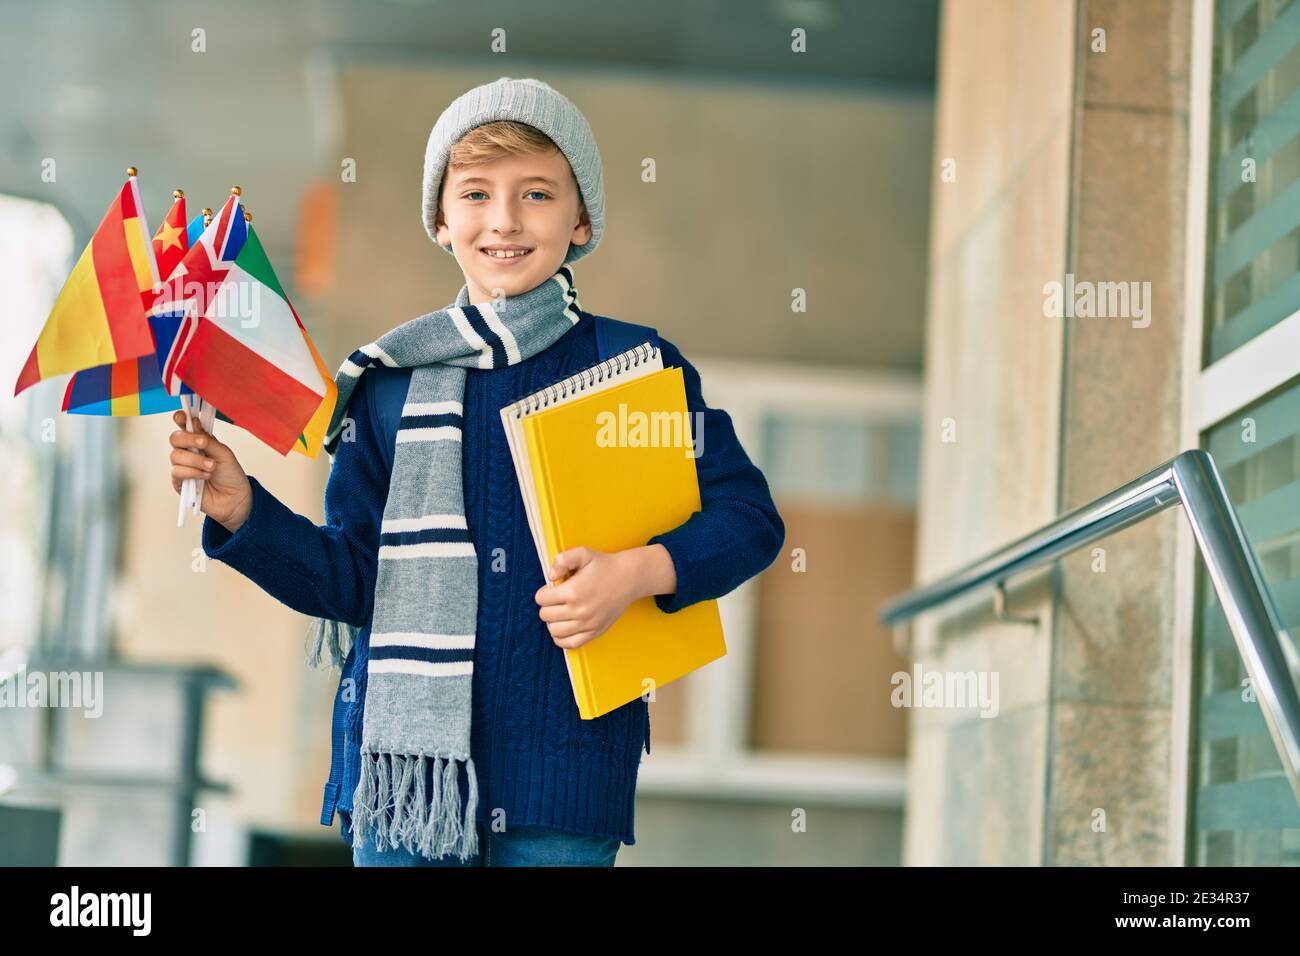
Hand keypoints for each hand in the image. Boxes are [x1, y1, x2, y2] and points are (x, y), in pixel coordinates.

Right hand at [169, 409, 251, 531]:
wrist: (235, 499)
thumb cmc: (231, 475)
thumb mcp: (224, 454)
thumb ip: (208, 440)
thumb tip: (194, 423)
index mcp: (200, 442)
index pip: (185, 427)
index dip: (181, 419)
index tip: (182, 416)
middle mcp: (189, 452)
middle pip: (175, 438)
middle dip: (188, 439)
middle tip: (203, 443)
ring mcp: (183, 467)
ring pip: (175, 455)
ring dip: (195, 460)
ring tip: (212, 467)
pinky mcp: (180, 482)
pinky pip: (177, 472)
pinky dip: (192, 472)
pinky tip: (205, 476)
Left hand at [534, 546, 644, 648]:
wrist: (629, 578)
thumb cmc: (605, 565)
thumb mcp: (583, 553)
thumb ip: (562, 560)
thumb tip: (550, 577)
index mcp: (573, 591)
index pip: (541, 599)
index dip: (544, 592)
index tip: (553, 589)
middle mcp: (579, 610)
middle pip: (545, 615)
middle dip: (548, 605)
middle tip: (558, 599)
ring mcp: (587, 624)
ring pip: (554, 630)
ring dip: (553, 621)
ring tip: (561, 611)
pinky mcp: (595, 632)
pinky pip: (569, 644)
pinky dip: (561, 638)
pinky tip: (565, 626)